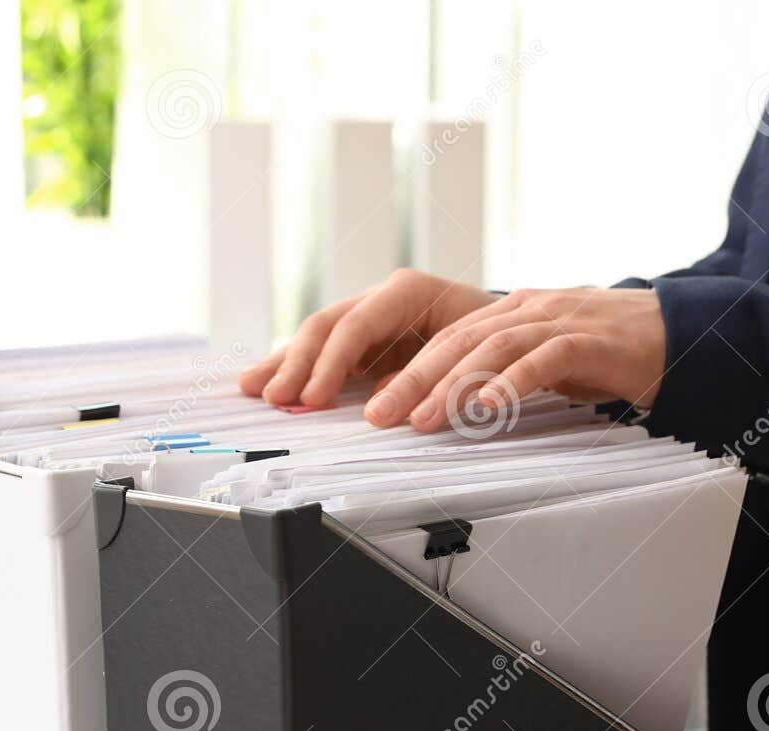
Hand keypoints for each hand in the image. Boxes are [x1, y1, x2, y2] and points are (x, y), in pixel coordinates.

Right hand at [238, 269, 498, 410]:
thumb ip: (431, 374)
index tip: (314, 396)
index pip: (356, 324)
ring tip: (254, 387)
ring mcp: (372, 318)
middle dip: (296, 363)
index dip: (330, 362)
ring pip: (318, 336)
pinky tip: (267, 379)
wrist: (513, 331)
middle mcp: (384, 299)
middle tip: (275, 396)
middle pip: (326, 326)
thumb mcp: (475, 354)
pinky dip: (297, 368)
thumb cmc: (498, 338)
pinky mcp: (367, 340)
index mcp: (409, 291)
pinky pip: (325, 351)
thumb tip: (384, 400)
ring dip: (285, 363)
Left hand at [357, 286, 667, 431]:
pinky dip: (512, 383)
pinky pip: (544, 359)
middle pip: (457, 340)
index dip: (406, 370)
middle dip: (413, 380)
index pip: (446, 339)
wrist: (678, 335)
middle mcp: (528, 309)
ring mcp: (559, 320)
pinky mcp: (590, 340)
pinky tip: (488, 407)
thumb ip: (498, 373)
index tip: (374, 404)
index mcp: (511, 313)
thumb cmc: (607, 353)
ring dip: (452, 385)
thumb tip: (448, 404)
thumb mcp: (542, 362)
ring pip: (492, 347)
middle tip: (380, 415)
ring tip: (423, 418)